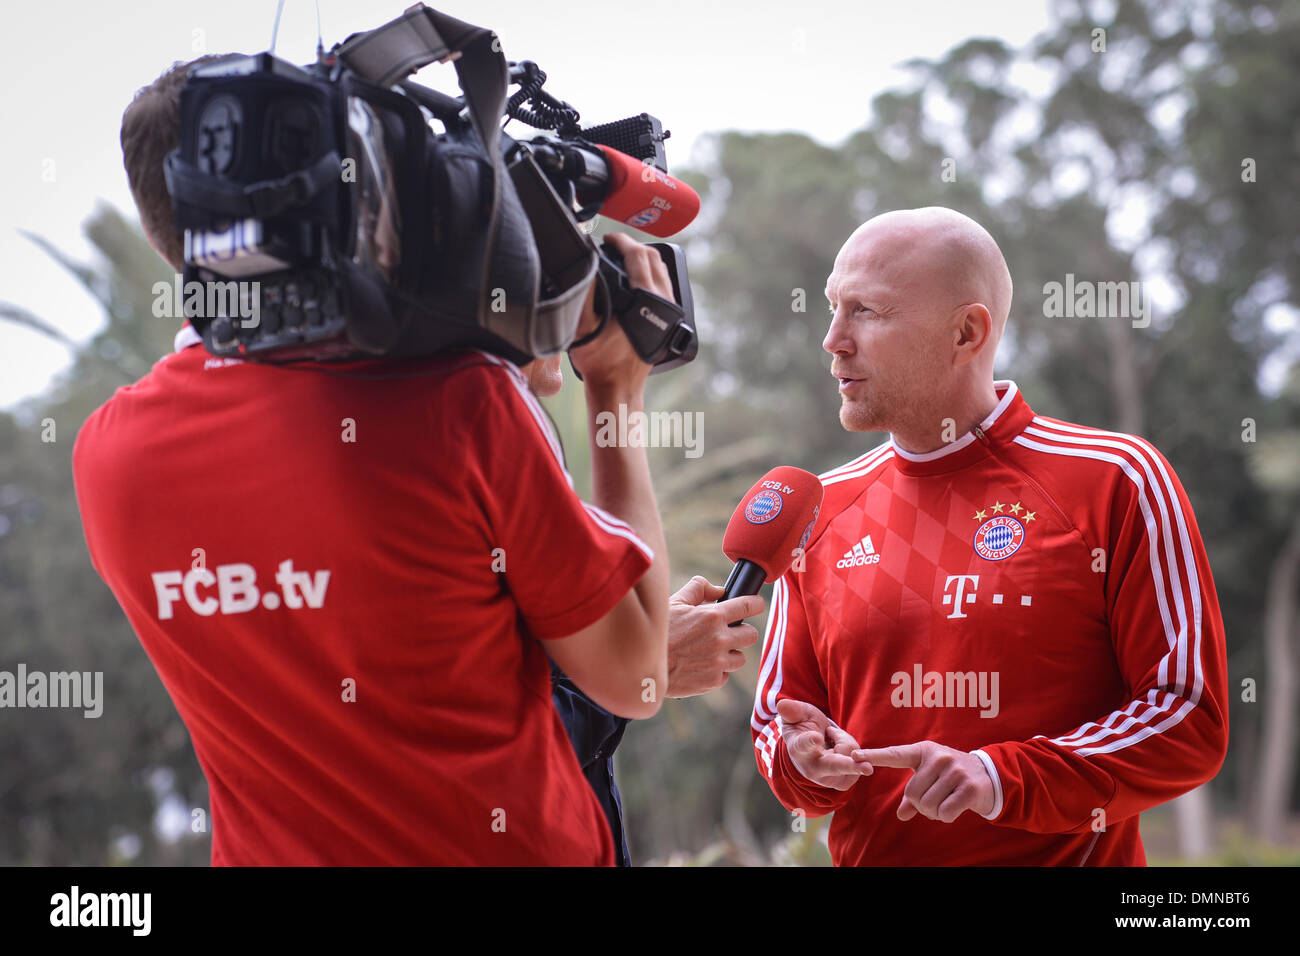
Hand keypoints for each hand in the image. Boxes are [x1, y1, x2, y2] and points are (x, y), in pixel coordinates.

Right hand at [569, 233, 674, 390]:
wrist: (617, 387)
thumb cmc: (600, 361)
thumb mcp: (584, 325)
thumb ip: (586, 292)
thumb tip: (588, 262)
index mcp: (646, 300)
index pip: (638, 255)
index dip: (621, 241)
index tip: (607, 238)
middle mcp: (664, 303)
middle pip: (653, 258)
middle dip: (632, 246)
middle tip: (612, 245)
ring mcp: (670, 311)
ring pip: (661, 270)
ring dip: (643, 258)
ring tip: (622, 256)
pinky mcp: (669, 319)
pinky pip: (664, 284)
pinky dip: (650, 273)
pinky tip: (634, 276)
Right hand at [665, 576, 763, 697]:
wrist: (642, 665)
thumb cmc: (658, 632)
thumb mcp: (675, 603)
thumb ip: (699, 589)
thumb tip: (718, 590)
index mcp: (712, 616)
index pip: (749, 605)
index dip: (755, 604)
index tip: (755, 605)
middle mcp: (720, 639)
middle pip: (751, 634)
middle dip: (742, 631)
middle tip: (728, 632)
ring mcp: (718, 662)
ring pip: (740, 657)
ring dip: (730, 653)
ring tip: (710, 651)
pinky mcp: (713, 681)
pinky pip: (726, 674)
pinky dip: (717, 670)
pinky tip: (700, 665)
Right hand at [775, 698, 870, 790]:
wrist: (811, 746)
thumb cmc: (803, 727)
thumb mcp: (797, 715)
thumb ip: (792, 710)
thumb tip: (782, 704)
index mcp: (798, 749)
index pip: (804, 745)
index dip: (810, 741)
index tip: (816, 738)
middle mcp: (812, 768)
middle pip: (834, 765)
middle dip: (850, 766)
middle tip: (868, 768)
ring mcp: (828, 778)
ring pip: (851, 754)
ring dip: (846, 741)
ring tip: (831, 738)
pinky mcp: (842, 783)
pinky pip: (859, 762)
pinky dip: (852, 750)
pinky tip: (840, 749)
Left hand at [851, 741, 995, 822]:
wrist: (990, 775)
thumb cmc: (953, 776)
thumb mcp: (931, 778)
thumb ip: (913, 795)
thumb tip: (901, 814)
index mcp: (924, 751)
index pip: (895, 754)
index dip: (874, 756)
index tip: (854, 755)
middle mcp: (938, 757)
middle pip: (913, 794)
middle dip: (922, 804)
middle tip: (937, 797)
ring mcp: (954, 771)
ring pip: (928, 806)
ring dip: (935, 812)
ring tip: (947, 799)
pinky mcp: (968, 788)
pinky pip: (944, 813)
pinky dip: (947, 816)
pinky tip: (956, 806)